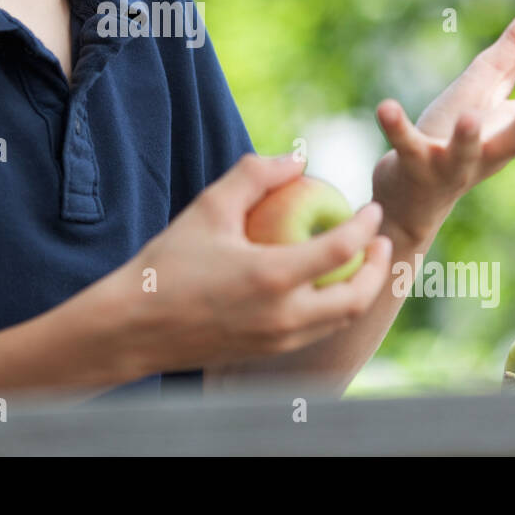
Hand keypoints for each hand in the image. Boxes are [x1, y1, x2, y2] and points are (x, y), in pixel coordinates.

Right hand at [113, 153, 393, 374]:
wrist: (133, 328)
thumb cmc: (168, 263)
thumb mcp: (208, 207)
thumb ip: (254, 175)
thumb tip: (297, 159)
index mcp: (273, 277)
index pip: (342, 248)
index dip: (366, 225)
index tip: (371, 208)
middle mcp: (284, 316)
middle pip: (356, 297)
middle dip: (377, 268)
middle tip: (380, 241)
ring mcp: (278, 341)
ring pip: (341, 321)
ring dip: (359, 290)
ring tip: (359, 262)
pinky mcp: (266, 354)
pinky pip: (317, 332)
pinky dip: (333, 308)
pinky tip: (322, 287)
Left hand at [372, 0, 514, 238]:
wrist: (411, 194)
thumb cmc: (455, 134)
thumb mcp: (485, 88)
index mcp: (507, 132)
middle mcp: (486, 153)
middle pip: (512, 143)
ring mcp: (450, 164)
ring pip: (463, 155)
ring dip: (467, 138)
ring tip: (468, 118)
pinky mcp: (413, 166)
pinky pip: (405, 146)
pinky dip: (396, 128)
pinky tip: (386, 106)